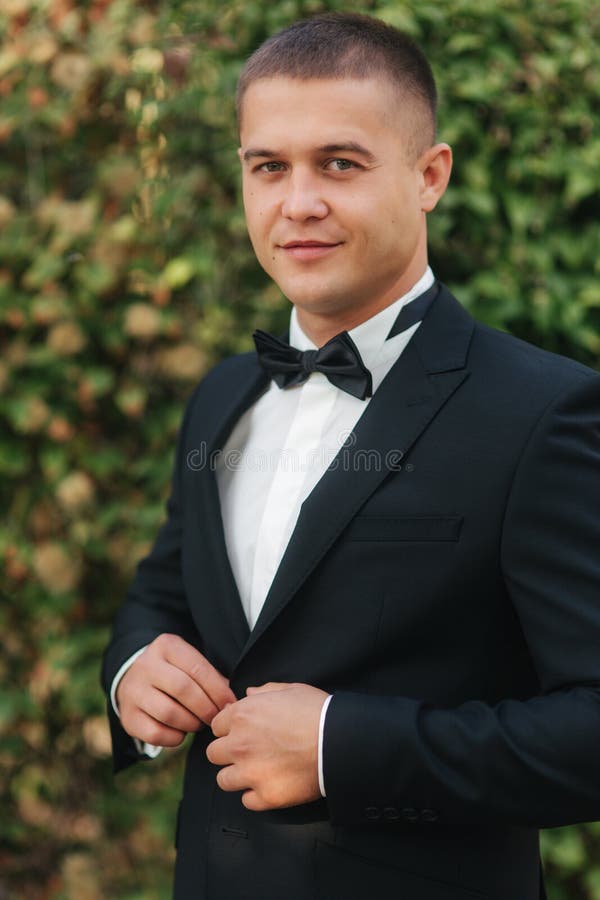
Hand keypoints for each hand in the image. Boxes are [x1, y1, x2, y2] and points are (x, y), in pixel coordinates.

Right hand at [116, 633, 235, 747]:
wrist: (134, 679)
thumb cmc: (174, 672)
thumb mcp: (189, 663)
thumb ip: (210, 677)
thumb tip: (231, 702)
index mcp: (167, 646)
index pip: (198, 669)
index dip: (218, 690)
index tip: (230, 704)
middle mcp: (146, 665)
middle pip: (183, 689)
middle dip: (206, 708)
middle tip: (216, 718)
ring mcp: (133, 690)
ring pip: (168, 713)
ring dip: (191, 724)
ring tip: (198, 724)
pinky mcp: (127, 716)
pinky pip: (155, 733)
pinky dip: (174, 738)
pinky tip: (181, 733)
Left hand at [206, 682, 328, 810]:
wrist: (338, 742)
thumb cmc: (317, 713)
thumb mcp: (290, 690)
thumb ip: (263, 691)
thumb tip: (249, 694)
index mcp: (242, 715)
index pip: (216, 726)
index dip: (229, 729)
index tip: (240, 732)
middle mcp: (240, 744)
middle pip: (214, 754)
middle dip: (228, 752)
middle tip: (247, 752)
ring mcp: (250, 772)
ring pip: (223, 780)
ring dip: (237, 776)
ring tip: (257, 770)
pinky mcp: (265, 796)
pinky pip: (246, 801)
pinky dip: (256, 795)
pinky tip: (270, 784)